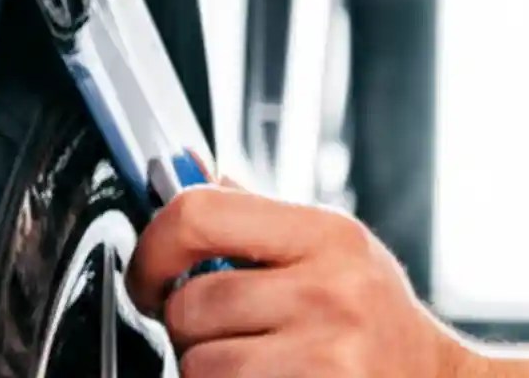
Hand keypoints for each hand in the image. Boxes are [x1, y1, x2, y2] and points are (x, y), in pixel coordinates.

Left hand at [125, 183, 471, 377]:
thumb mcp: (333, 252)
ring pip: (198, 364)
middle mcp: (331, 291)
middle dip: (185, 326)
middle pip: (189, 303)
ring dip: (206, 371)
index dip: (152, 249)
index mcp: (327, 235)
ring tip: (251, 364)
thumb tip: (188, 171)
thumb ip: (257, 216)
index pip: (198, 214)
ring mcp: (328, 356)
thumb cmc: (378, 323)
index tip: (150, 276)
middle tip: (217, 333)